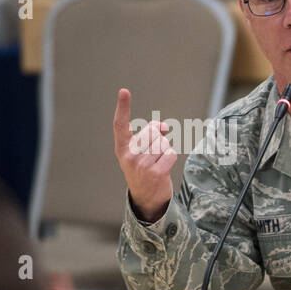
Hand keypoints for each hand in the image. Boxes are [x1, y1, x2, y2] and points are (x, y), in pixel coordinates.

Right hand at [114, 88, 174, 221]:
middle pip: (152, 132)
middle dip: (158, 137)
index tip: (124, 91)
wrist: (146, 198)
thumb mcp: (141, 151)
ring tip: (158, 162)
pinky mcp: (156, 173)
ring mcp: (141, 165)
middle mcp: (129, 156)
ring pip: (162, 142)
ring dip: (165, 149)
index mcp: (122, 148)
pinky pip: (170, 154)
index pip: (120, 124)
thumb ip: (150, 134)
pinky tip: (163, 167)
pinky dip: (171, 158)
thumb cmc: (144, 169)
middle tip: (154, 152)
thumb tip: (163, 126)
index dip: (123, 107)